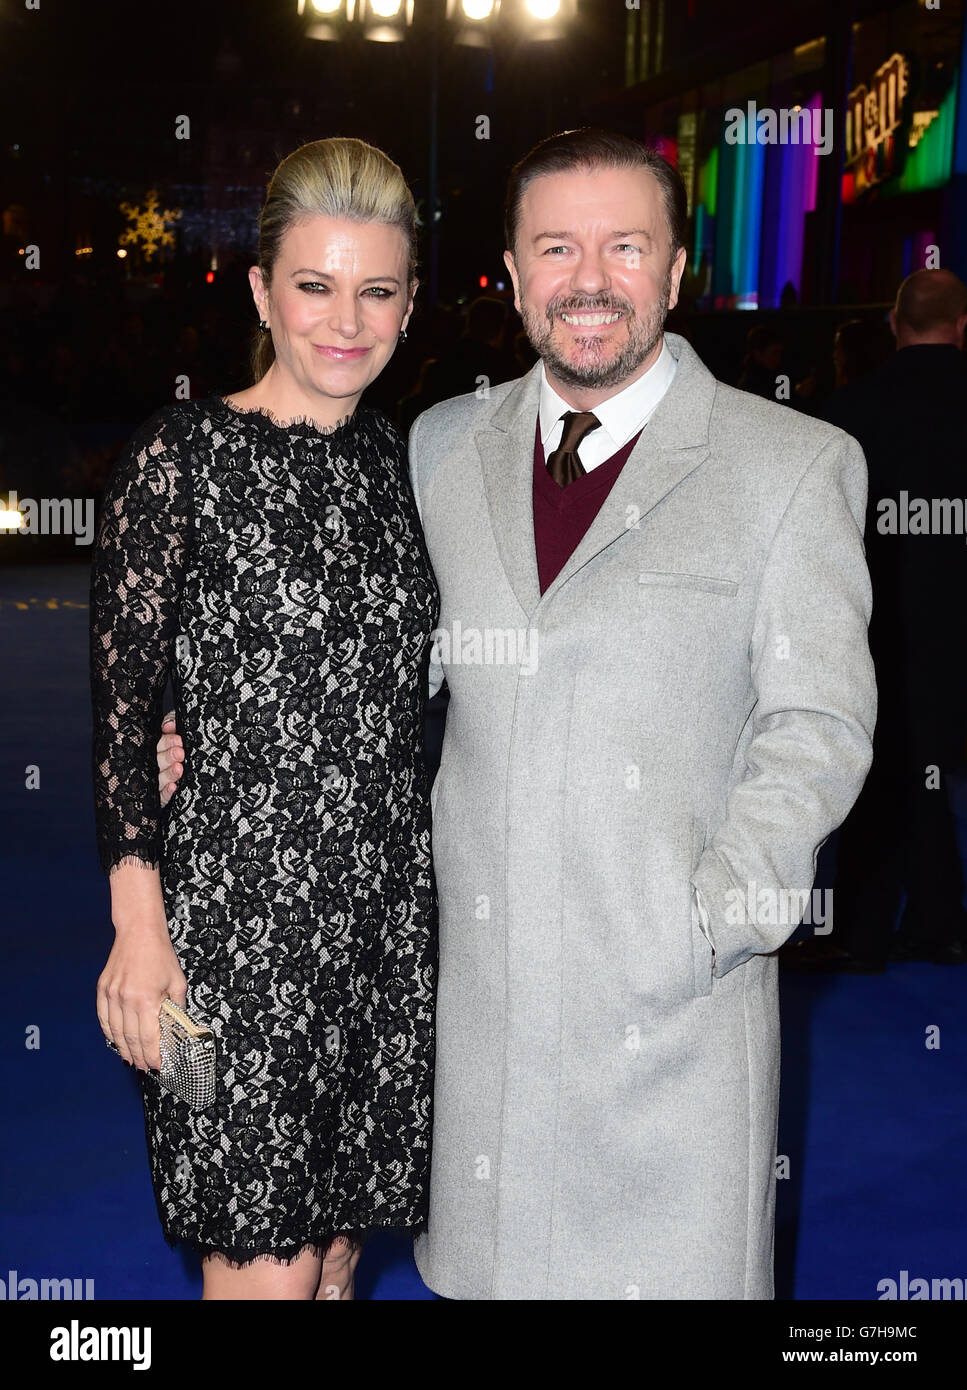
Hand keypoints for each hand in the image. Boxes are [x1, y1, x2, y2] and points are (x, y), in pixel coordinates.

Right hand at [97, 864, 186, 1071]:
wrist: (139, 932)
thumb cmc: (161, 956)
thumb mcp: (177, 982)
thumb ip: (177, 1008)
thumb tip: (179, 1028)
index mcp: (147, 1000)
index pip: (148, 1038)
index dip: (153, 1056)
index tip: (158, 1066)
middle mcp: (126, 1001)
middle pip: (130, 1039)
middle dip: (139, 1057)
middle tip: (145, 1067)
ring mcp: (111, 995)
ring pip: (115, 1032)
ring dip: (123, 1049)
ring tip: (131, 1060)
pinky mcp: (102, 990)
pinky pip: (104, 1018)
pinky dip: (110, 1033)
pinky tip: (116, 1041)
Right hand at [158, 710, 183, 806]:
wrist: (200, 769)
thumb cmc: (185, 745)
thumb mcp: (179, 728)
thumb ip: (172, 721)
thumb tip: (169, 724)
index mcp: (161, 749)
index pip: (160, 744)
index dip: (167, 741)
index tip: (179, 739)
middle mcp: (158, 765)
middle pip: (159, 760)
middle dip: (169, 756)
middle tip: (180, 753)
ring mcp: (159, 781)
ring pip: (160, 778)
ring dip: (169, 773)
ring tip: (179, 768)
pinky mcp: (162, 797)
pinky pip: (162, 796)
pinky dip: (167, 792)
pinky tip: (174, 787)